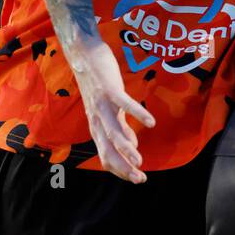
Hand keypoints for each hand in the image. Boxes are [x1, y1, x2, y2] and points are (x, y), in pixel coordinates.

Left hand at [71, 39, 155, 183]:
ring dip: (127, 149)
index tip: (136, 179)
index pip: (106, 156)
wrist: (83, 55)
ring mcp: (102, 105)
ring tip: (140, 162)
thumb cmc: (98, 83)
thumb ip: (120, 128)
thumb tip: (132, 144)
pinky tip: (151, 123)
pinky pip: (124, 104)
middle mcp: (97, 119)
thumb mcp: (109, 110)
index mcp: (97, 126)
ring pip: (113, 132)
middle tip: (140, 179)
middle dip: (124, 167)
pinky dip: (137, 114)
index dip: (120, 170)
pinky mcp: (109, 90)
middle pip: (109, 149)